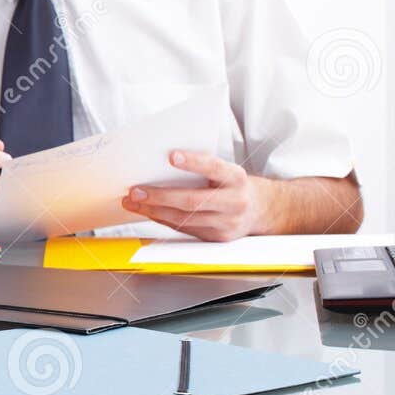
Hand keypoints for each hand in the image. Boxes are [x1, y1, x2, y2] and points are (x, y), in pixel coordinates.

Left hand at [123, 150, 270, 241]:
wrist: (261, 209)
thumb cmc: (234, 185)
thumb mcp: (227, 172)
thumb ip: (204, 169)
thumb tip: (161, 164)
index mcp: (237, 178)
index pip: (214, 168)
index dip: (193, 162)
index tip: (171, 156)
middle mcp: (235, 202)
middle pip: (192, 201)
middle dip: (160, 196)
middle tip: (135, 191)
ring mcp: (227, 223)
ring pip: (184, 219)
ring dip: (153, 211)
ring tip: (133, 203)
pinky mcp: (217, 238)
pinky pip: (185, 229)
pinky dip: (163, 219)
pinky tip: (148, 212)